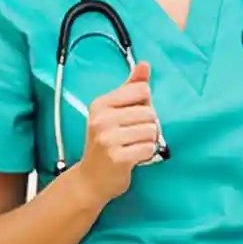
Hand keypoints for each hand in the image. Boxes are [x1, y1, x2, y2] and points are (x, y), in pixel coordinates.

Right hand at [70, 61, 159, 203]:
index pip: (142, 90)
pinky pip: (149, 148)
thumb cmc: (107, 141)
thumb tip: (145, 64)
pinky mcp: (117, 157)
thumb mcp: (115, 111)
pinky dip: (146, 154)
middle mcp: (101, 119)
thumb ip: (132, 87)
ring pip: (152, 131)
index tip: (132, 116)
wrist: (90, 179)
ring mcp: (107, 139)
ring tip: (132, 146)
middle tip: (132, 136)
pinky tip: (133, 157)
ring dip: (148, 141)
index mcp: (100, 104)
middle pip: (150, 112)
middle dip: (148, 126)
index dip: (145, 104)